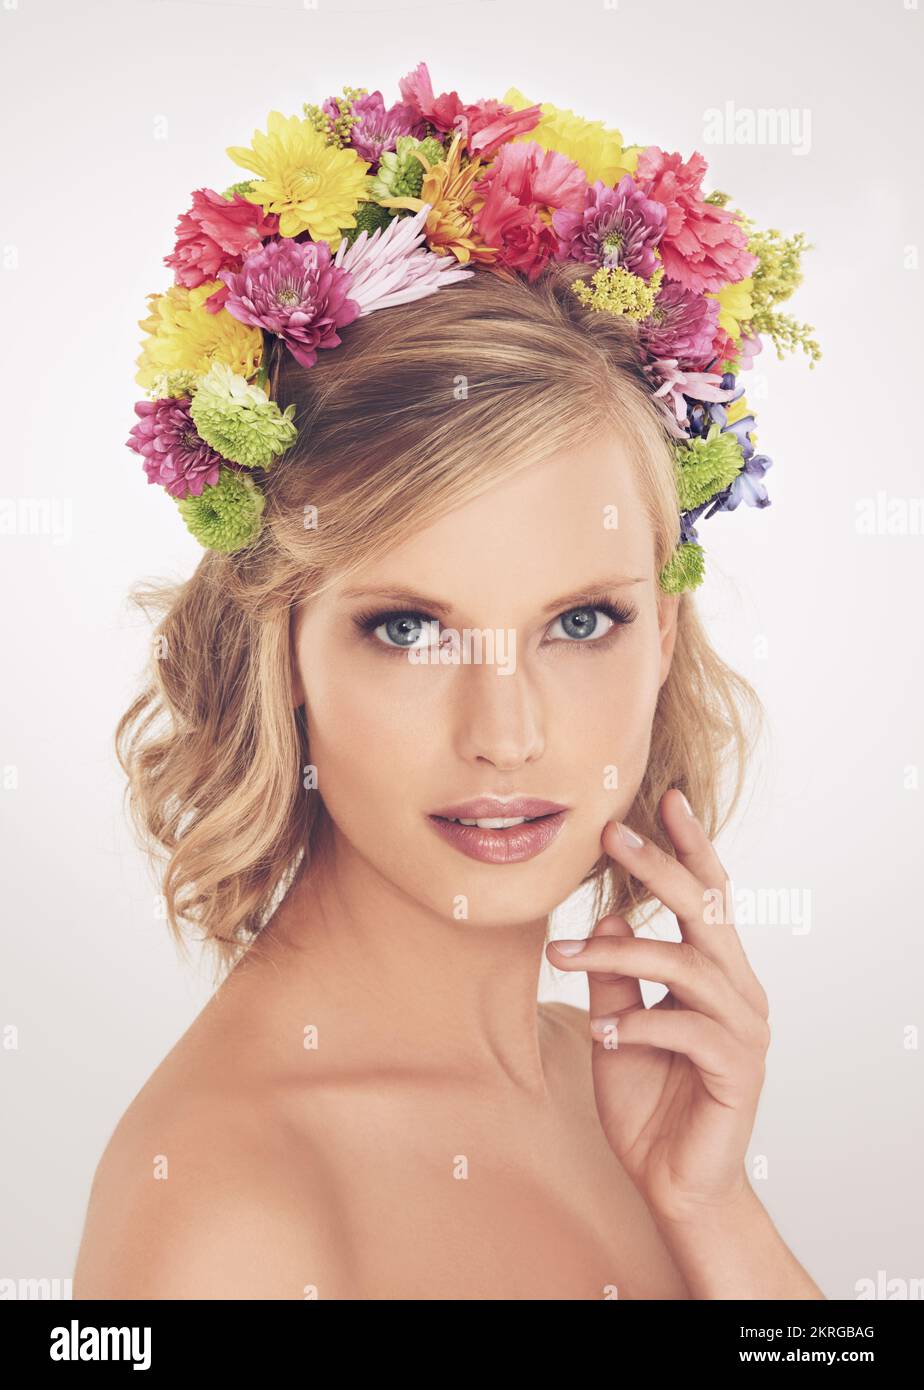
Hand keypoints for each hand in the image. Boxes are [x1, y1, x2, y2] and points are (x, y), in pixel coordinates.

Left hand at [546, 789, 769, 1223]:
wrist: (673, 1182)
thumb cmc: (647, 1099)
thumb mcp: (615, 1023)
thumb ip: (616, 973)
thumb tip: (606, 919)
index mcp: (717, 973)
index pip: (709, 896)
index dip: (689, 847)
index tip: (665, 798)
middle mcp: (740, 991)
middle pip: (705, 911)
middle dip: (659, 866)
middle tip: (611, 834)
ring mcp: (745, 1030)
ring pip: (686, 964)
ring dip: (618, 954)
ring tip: (562, 957)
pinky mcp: (737, 1070)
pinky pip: (684, 1026)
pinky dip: (635, 1022)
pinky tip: (602, 1033)